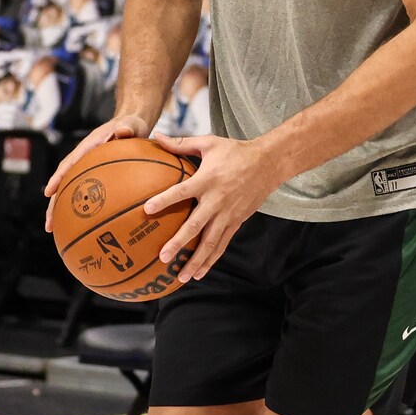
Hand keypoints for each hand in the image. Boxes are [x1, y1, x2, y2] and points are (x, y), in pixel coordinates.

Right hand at [44, 112, 148, 233]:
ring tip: (55, 229)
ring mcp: (87, 167)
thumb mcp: (132, 124)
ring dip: (61, 209)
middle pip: (64, 182)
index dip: (58, 178)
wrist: (132, 124)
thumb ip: (128, 127)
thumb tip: (123, 130)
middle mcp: (83, 158)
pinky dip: (80, 207)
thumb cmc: (132, 124)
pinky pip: (84, 192)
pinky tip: (81, 224)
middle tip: (49, 224)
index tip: (49, 192)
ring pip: (70, 190)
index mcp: (89, 146)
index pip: (70, 163)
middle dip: (54, 203)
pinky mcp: (94, 175)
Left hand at [143, 132, 275, 280]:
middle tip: (163, 256)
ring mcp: (229, 214)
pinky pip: (222, 244)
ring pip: (211, 242)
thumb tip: (155, 137)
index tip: (147, 210)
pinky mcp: (237, 222)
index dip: (165, 200)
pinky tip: (199, 273)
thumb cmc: (235, 151)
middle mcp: (218, 200)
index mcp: (208, 180)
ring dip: (196, 261)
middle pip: (196, 225)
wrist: (269, 163)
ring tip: (181, 277)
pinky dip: (211, 260)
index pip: (182, 191)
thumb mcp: (208, 143)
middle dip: (179, 242)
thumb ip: (181, 144)